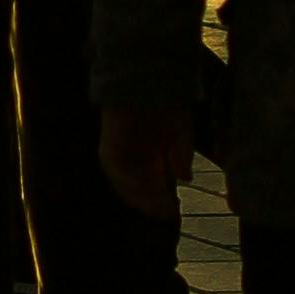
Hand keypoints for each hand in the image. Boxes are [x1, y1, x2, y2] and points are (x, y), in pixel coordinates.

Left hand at [97, 101, 194, 219]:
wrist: (149, 78)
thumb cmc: (167, 102)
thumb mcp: (180, 132)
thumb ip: (181, 155)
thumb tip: (185, 178)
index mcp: (148, 156)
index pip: (152, 186)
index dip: (163, 201)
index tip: (174, 212)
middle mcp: (131, 158)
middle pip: (138, 190)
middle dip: (153, 204)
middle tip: (168, 215)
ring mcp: (118, 155)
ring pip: (128, 186)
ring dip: (144, 199)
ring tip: (160, 209)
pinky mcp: (109, 150)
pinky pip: (119, 174)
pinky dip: (132, 186)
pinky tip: (148, 193)